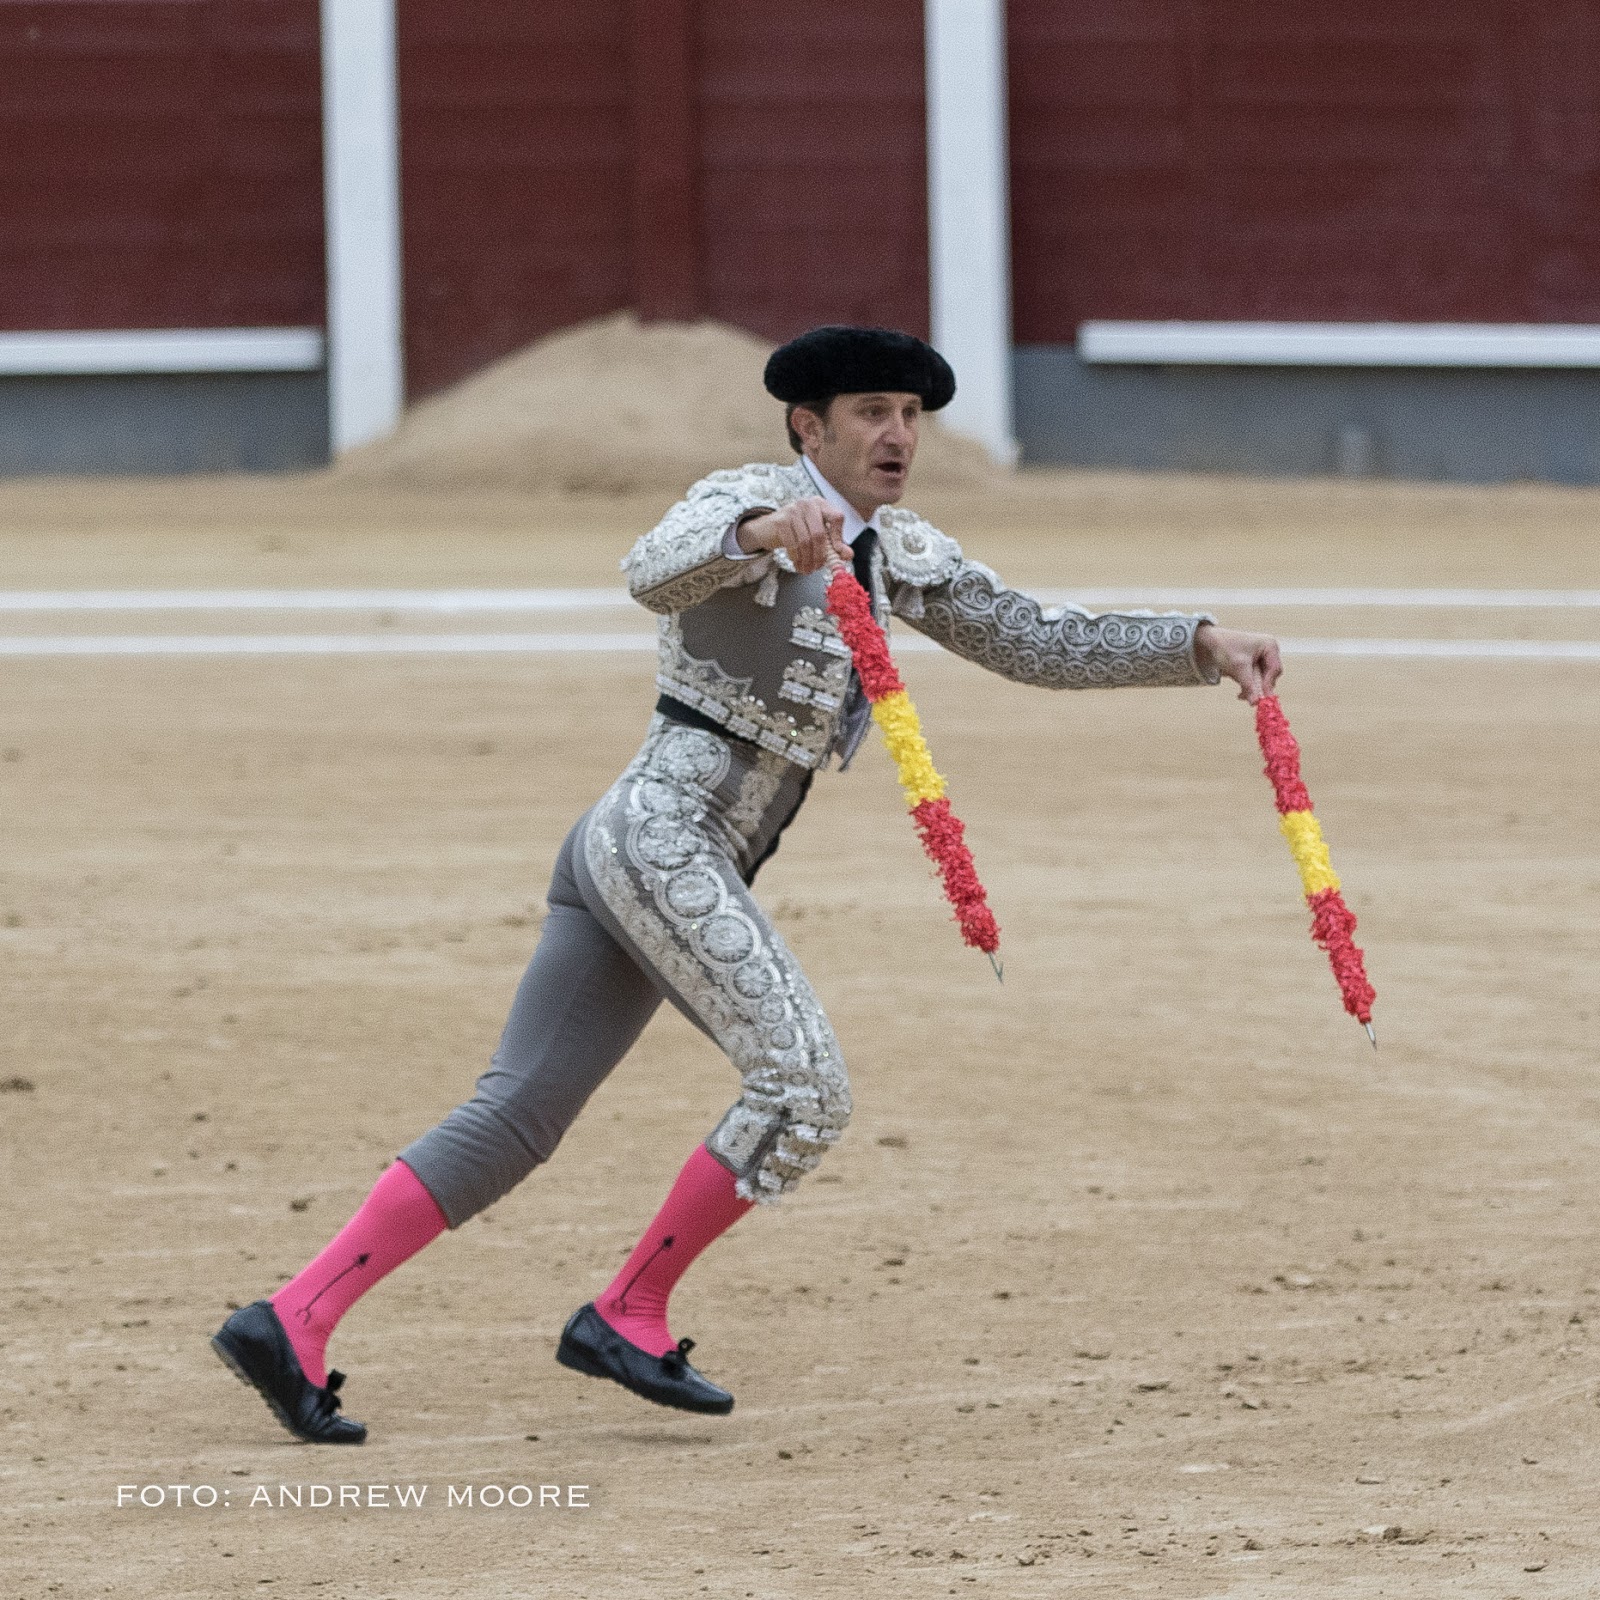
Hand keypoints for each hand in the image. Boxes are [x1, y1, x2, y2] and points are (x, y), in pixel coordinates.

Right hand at [735, 497, 849, 574]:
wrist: (767, 528)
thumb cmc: (796, 530)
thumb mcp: (817, 534)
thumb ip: (834, 543)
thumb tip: (848, 555)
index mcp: (820, 504)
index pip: (836, 517)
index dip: (838, 537)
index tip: (838, 553)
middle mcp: (807, 504)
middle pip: (820, 533)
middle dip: (820, 555)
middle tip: (818, 568)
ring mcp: (792, 510)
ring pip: (806, 541)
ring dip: (808, 560)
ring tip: (808, 569)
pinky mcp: (780, 521)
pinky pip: (793, 545)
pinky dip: (797, 558)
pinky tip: (798, 565)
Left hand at [1194, 622, 1282, 702]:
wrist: (1209, 641)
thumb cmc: (1225, 648)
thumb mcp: (1238, 668)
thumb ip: (1248, 685)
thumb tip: (1255, 703)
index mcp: (1270, 645)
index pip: (1274, 668)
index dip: (1268, 684)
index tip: (1261, 697)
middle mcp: (1269, 651)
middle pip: (1270, 675)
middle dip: (1259, 687)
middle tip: (1251, 700)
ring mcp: (1261, 657)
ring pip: (1262, 679)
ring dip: (1252, 688)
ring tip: (1240, 695)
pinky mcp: (1253, 664)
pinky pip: (1254, 679)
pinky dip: (1247, 685)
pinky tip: (1240, 694)